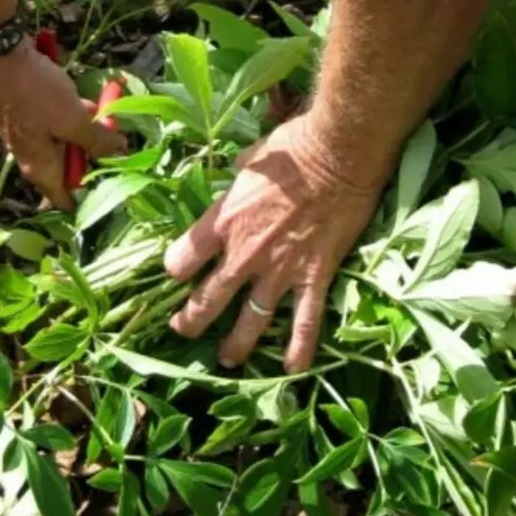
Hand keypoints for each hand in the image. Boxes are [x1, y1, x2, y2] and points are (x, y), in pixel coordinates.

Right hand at [0, 40, 126, 208]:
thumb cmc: (35, 93)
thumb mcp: (73, 118)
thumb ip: (96, 139)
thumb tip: (121, 153)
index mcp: (40, 167)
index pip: (63, 199)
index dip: (90, 196)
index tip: (114, 180)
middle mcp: (32, 156)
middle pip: (68, 167)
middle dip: (94, 152)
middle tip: (117, 134)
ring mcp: (28, 134)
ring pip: (64, 140)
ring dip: (85, 127)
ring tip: (107, 110)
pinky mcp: (27, 113)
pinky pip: (56, 122)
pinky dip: (71, 113)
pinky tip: (84, 97)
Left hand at [165, 115, 379, 371]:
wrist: (340, 154)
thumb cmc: (293, 148)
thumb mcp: (251, 159)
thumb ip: (238, 178)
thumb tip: (237, 174)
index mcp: (223, 220)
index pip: (182, 258)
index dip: (175, 268)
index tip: (177, 271)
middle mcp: (245, 252)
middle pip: (208, 298)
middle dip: (192, 320)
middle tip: (183, 329)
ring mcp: (280, 270)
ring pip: (251, 321)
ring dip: (237, 345)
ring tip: (227, 359)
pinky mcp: (315, 276)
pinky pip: (306, 321)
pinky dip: (300, 347)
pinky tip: (292, 368)